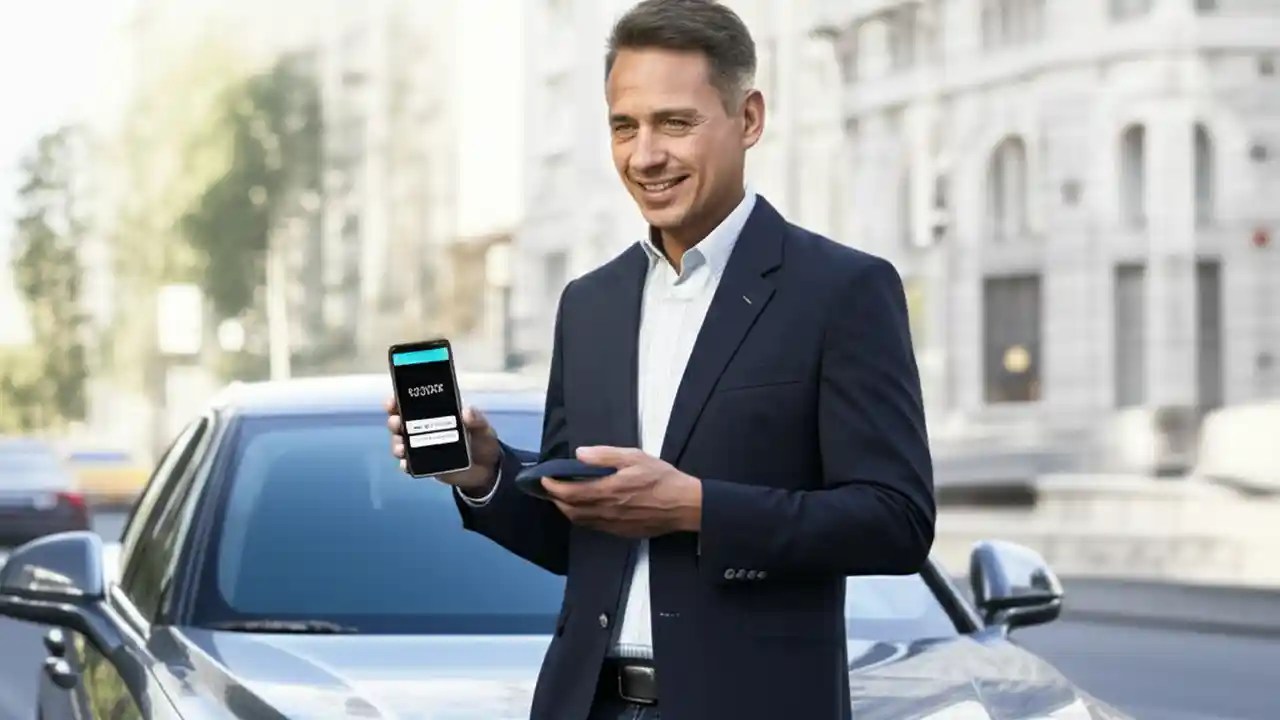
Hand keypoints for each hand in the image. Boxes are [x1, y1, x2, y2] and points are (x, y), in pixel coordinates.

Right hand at [385, 394, 500, 494]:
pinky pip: (409, 465)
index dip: (399, 400)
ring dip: (397, 444)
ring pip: (401, 444)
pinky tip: (406, 464)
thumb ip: (477, 420)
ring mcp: (422, 448)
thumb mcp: (483, 428)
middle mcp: (424, 429)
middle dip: (394, 421)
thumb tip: (467, 411)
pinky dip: (405, 464)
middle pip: (400, 422)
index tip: (393, 400)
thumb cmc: (482, 441)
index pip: (412, 403)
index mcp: (435, 414)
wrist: (487, 469)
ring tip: (402, 446)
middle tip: (397, 422)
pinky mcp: (424, 466)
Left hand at [541, 446, 701, 538]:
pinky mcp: (621, 532)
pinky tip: (585, 511)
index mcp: (607, 491)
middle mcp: (606, 511)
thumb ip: (605, 456)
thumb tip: (580, 454)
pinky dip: (582, 519)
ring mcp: (613, 525)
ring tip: (563, 499)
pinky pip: (594, 527)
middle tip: (550, 488)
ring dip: (567, 510)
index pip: (569, 493)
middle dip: (555, 499)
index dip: (552, 487)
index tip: (545, 478)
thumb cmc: (661, 478)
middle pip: (570, 509)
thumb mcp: (634, 457)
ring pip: (580, 521)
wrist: (683, 505)